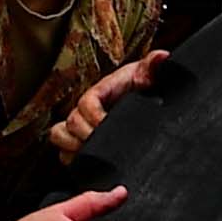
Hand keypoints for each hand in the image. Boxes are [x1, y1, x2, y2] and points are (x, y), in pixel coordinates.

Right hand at [49, 51, 167, 155]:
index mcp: (99, 92)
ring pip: (60, 135)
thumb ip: (153, 66)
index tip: (107, 127)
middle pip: (71, 123)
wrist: (147, 101)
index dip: (94, 117)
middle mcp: (86, 109)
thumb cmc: (143, 87)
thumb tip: (161, 57)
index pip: (86, 103)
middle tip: (105, 146)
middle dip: (86, 136)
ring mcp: (81, 125)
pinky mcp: (80, 141)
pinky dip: (73, 159)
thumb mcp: (149, 75)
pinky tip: (92, 163)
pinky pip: (64, 152)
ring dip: (72, 146)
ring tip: (93, 155)